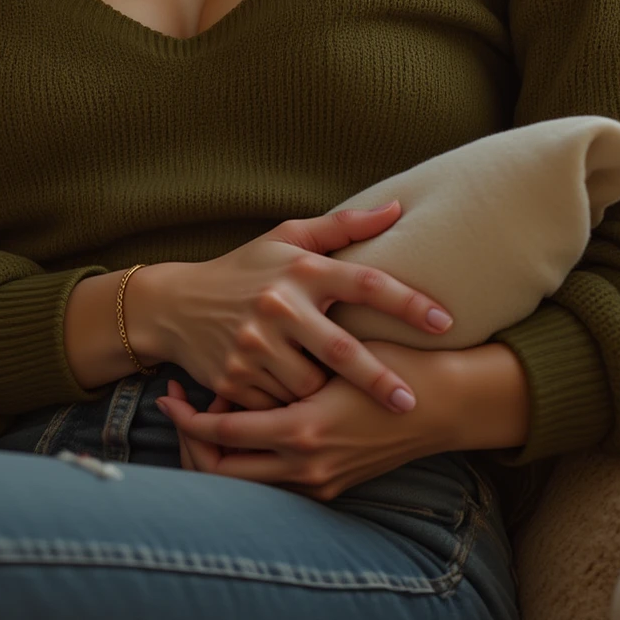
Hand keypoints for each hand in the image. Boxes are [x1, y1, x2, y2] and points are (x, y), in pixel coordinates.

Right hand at [126, 204, 452, 413]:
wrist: (175, 304)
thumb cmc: (244, 268)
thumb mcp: (287, 236)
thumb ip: (344, 227)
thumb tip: (399, 206)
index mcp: (300, 269)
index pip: (364, 283)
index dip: (408, 302)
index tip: (444, 322)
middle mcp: (279, 305)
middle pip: (342, 350)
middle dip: (380, 379)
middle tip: (412, 400)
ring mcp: (254, 344)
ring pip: (310, 386)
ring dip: (330, 398)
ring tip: (350, 409)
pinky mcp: (234, 378)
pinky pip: (278, 405)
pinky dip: (294, 410)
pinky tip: (305, 413)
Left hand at [157, 368, 440, 502]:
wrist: (446, 404)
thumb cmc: (394, 361)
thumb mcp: (338, 346)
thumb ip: (286, 353)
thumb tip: (237, 352)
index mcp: (302, 429)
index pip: (220, 436)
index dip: (187, 418)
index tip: (171, 395)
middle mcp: (306, 464)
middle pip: (220, 472)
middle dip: (191, 444)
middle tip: (181, 409)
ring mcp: (319, 481)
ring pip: (243, 483)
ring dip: (220, 454)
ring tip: (210, 414)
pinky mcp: (331, 486)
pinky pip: (272, 482)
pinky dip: (251, 460)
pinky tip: (249, 424)